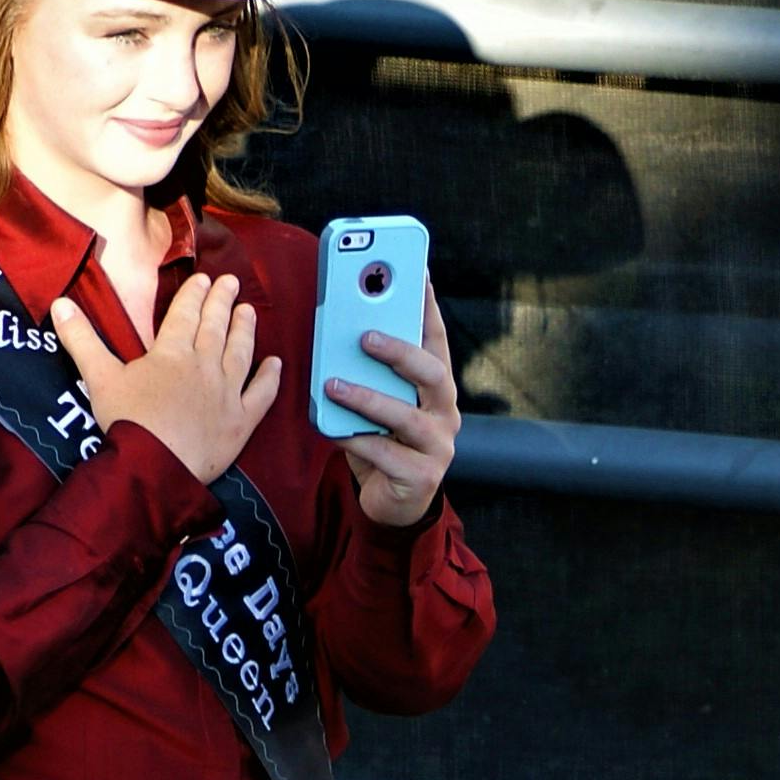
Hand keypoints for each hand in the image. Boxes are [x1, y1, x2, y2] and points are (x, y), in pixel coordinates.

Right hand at [50, 274, 281, 484]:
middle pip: (215, 327)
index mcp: (171, 352)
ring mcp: (227, 392)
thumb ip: (81, 339)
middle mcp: (204, 365)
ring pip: (240, 353)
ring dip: (245, 330)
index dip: (195, 295)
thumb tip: (59, 302)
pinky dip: (269, 378)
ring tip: (249, 311)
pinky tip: (275, 363)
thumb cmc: (126, 421)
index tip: (205, 279)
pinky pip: (260, 394)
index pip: (186, 315)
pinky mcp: (241, 421)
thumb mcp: (98, 377)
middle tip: (232, 283)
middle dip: (222, 302)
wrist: (154, 466)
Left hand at [322, 281, 460, 526]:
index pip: (436, 342)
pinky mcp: (420, 476)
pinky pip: (385, 454)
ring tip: (333, 384)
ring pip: (407, 416)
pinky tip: (334, 431)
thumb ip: (371, 375)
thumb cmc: (385, 443)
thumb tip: (341, 332)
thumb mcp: (381, 403)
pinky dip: (357, 441)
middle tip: (365, 336)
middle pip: (433, 374)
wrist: (394, 504)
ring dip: (369, 398)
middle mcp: (445, 413)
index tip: (415, 275)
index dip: (428, 309)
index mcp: (437, 389)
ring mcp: (438, 446)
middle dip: (400, 352)